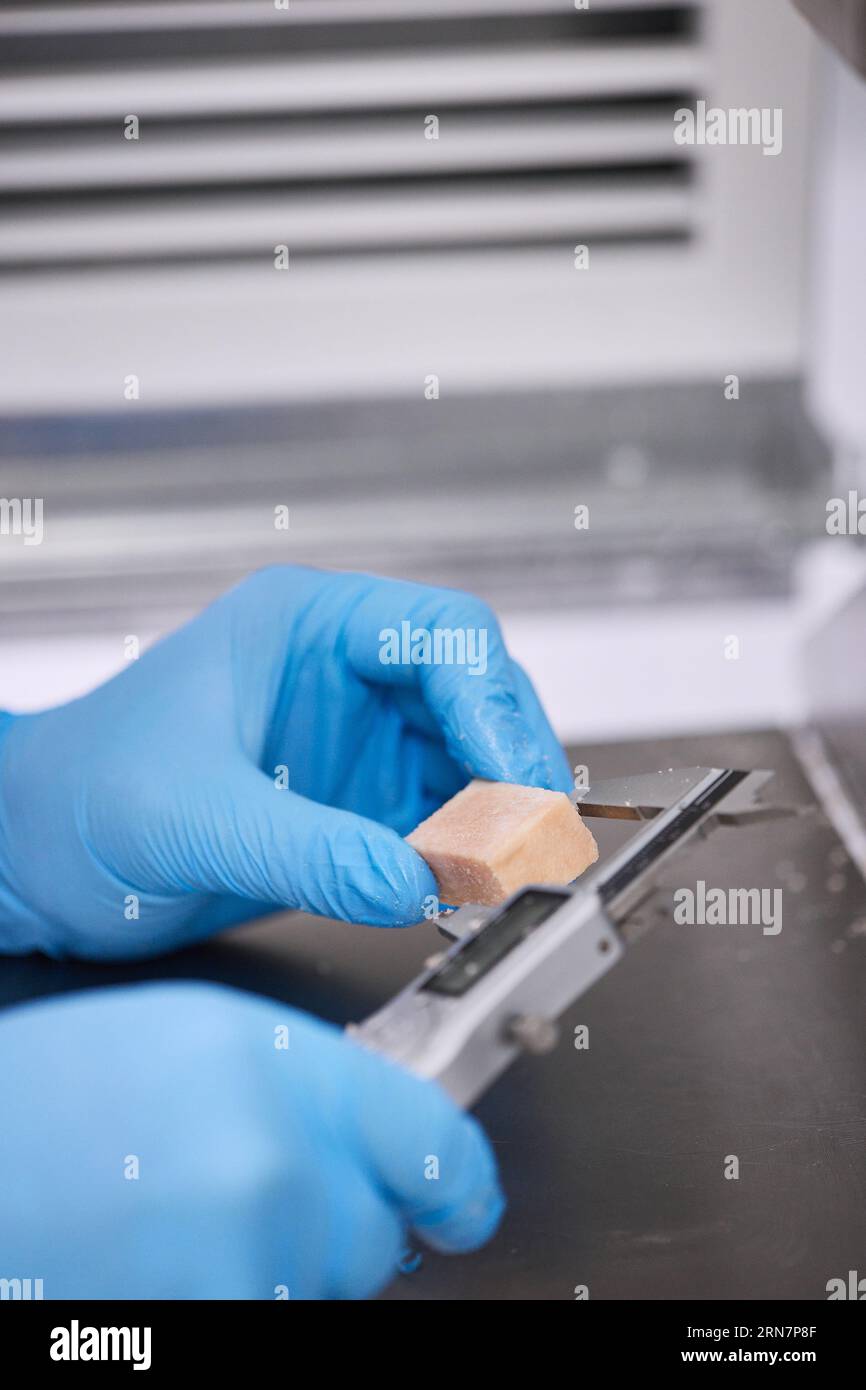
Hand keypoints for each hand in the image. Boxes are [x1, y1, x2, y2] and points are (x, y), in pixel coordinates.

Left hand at [0, 566, 569, 957]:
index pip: (441, 634)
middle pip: (475, 695)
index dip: (492, 702)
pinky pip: (439, 823)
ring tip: (508, 876)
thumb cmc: (83, 795)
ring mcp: (356, 740)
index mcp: (304, 625)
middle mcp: (344, 673)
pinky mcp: (357, 805)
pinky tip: (466, 891)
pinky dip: (464, 858)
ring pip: (470, 762)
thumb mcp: (192, 817)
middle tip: (535, 839)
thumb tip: (413, 884)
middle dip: (512, 764)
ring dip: (497, 819)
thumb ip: (308, 851)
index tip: (516, 780)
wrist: (35, 859)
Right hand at [0, 982, 502, 1298]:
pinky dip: (233, 1296)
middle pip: (375, 1232)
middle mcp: (278, 1154)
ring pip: (324, 1287)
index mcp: (280, 1063)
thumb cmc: (51, 1101)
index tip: (465, 1203)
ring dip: (276, 1270)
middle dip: (329, 1226)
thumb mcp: (192, 1041)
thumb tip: (372, 1132)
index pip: (436, 1140)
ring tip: (179, 1223)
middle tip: (239, 1197)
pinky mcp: (217, 1314)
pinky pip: (274, 1313)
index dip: (462, 1181)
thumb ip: (300, 1082)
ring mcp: (250, 1249)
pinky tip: (164, 1263)